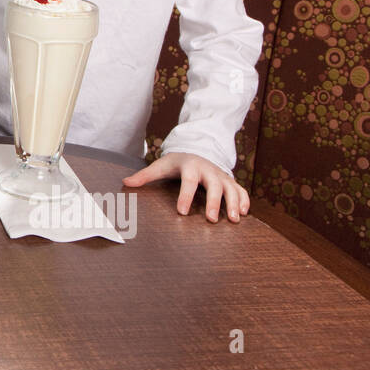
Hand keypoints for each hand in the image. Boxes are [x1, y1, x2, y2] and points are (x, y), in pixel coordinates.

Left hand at [121, 151, 249, 222]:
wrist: (197, 150)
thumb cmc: (178, 162)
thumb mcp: (161, 166)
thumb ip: (145, 176)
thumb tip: (125, 182)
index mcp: (190, 166)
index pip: (188, 181)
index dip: (185, 195)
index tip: (181, 211)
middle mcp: (208, 170)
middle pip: (213, 185)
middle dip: (213, 202)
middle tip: (211, 219)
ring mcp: (221, 175)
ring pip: (231, 188)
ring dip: (233, 203)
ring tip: (234, 220)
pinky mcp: (230, 181)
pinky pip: (241, 190)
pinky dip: (244, 200)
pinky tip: (244, 214)